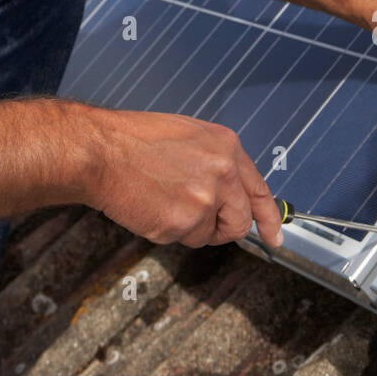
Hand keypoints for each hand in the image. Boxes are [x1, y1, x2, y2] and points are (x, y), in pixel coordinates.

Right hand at [85, 107, 282, 249]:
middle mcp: (223, 173)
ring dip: (188, 226)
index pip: (259, 190)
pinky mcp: (184, 224)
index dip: (269, 218)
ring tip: (163, 198)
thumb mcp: (188, 136)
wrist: (101, 152)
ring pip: (207, 234)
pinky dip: (167, 230)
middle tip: (200, 221)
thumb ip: (216, 162)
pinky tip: (151, 205)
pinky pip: (183, 239)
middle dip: (223, 228)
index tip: (274, 236)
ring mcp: (205, 200)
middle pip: (240, 222)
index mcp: (227, 147)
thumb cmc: (135, 140)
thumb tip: (230, 190)